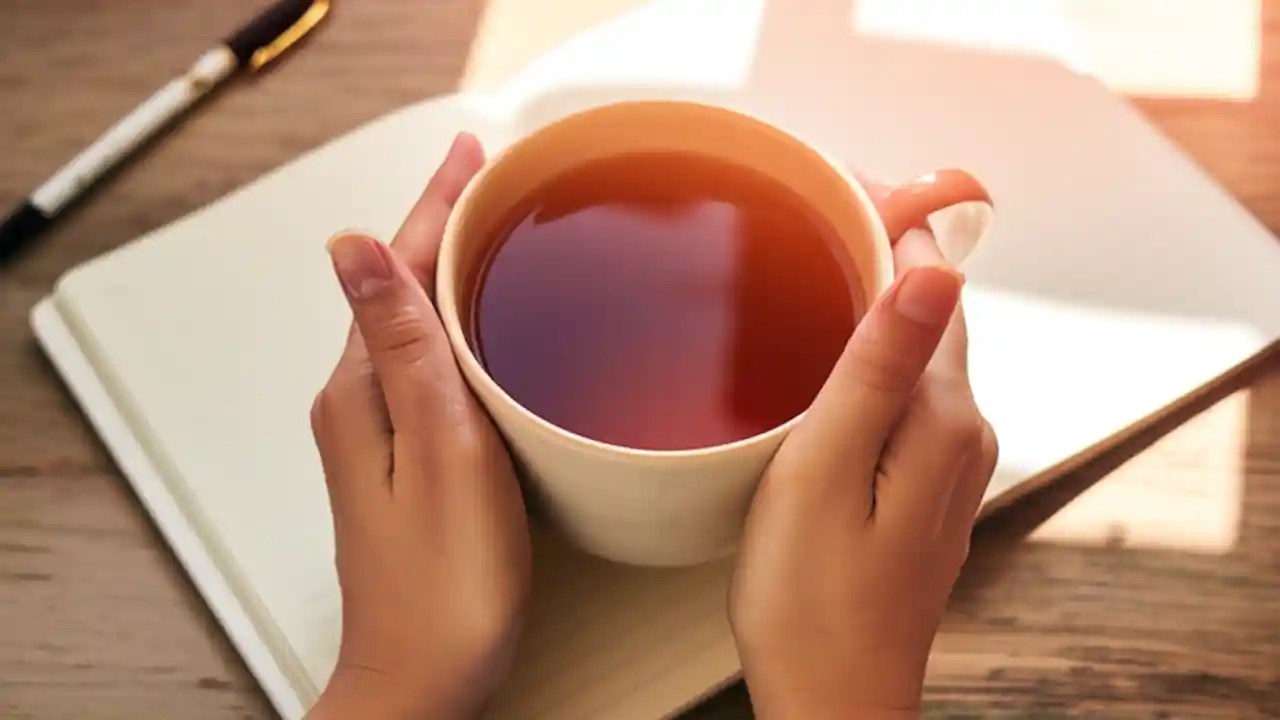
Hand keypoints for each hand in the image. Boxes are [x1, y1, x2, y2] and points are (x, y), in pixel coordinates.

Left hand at [306, 134, 530, 719]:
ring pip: (413, 324)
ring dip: (449, 271)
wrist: (423, 679)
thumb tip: (350, 248)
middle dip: (441, 224)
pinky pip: (427, 365)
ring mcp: (379, 433)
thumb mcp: (440, 453)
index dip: (435, 204)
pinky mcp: (406, 459)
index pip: (394, 269)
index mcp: (361, 392)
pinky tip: (487, 328)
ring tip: (491, 228)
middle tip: (489, 176)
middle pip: (399, 288)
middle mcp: (359, 404)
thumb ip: (403, 349)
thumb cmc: (444, 588)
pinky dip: (458, 326)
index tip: (470, 151)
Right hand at [728, 217, 996, 716]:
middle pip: (929, 316)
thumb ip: (878, 370)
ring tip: (812, 266)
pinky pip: (903, 398)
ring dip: (873, 308)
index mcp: (944, 422)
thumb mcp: (824, 473)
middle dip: (882, 257)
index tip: (840, 186)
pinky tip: (824, 362)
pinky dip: (869, 360)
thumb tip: (935, 270)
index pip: (935, 287)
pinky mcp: (920, 490)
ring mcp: (945, 467)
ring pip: (915, 356)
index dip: (893, 227)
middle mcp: (962, 437)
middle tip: (813, 211)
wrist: (830, 700)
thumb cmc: (810, 602)